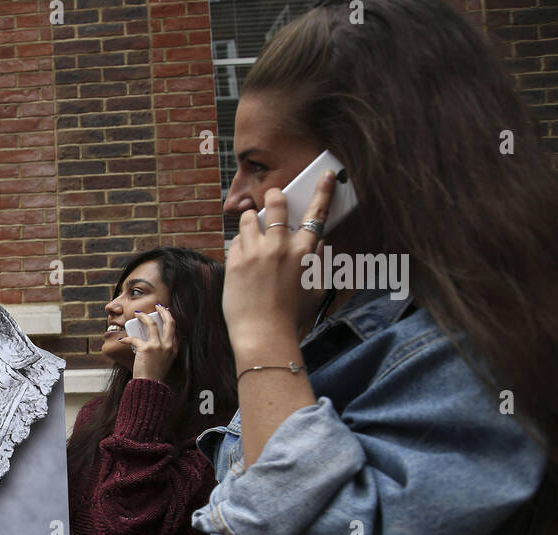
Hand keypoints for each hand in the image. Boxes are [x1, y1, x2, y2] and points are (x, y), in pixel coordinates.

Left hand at [119, 304, 177, 381]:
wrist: (149, 385)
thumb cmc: (154, 376)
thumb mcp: (164, 362)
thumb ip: (163, 351)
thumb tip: (152, 342)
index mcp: (173, 349)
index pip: (174, 330)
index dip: (169, 319)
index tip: (164, 314)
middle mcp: (168, 346)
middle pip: (169, 322)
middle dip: (163, 311)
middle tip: (158, 306)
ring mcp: (158, 346)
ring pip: (152, 324)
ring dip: (144, 317)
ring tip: (138, 314)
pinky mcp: (146, 348)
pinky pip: (134, 338)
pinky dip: (126, 339)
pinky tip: (122, 340)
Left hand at [223, 170, 335, 349]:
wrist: (263, 335)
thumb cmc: (293, 316)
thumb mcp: (315, 289)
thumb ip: (318, 262)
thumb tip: (317, 244)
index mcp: (305, 252)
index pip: (316, 213)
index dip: (322, 191)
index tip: (324, 175)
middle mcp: (280, 246)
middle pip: (275, 204)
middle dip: (274, 197)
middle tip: (272, 197)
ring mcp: (255, 252)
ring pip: (248, 219)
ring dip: (251, 221)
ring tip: (253, 232)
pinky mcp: (235, 262)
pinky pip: (235, 241)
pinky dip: (240, 245)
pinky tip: (243, 258)